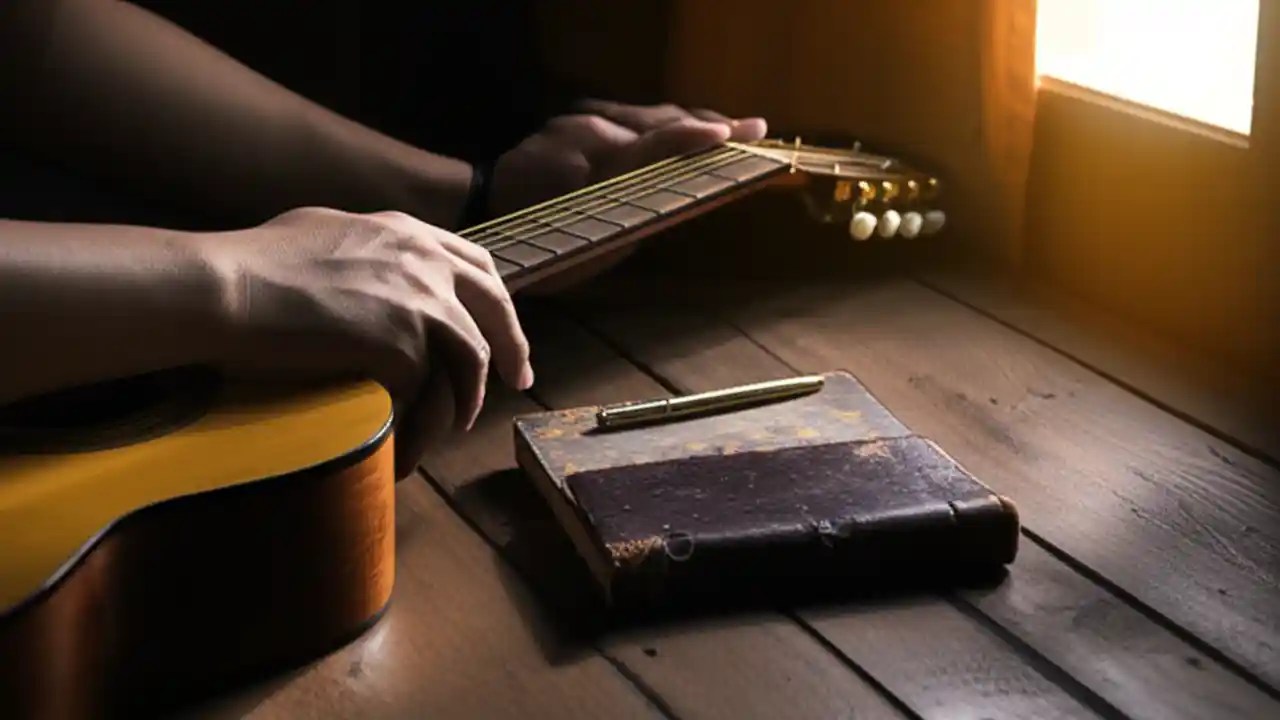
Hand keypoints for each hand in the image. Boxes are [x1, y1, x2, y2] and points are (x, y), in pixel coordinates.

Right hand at [200, 207, 532, 477]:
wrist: (227, 290)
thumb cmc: (252, 264)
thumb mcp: (323, 231)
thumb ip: (365, 247)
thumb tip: (370, 264)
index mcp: (407, 232)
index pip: (476, 266)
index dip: (495, 302)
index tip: (501, 328)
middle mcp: (426, 261)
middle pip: (496, 309)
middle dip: (513, 349)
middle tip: (520, 380)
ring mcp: (421, 303)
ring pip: (470, 362)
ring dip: (466, 400)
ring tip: (455, 426)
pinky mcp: (406, 346)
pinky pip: (430, 398)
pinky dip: (424, 428)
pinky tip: (410, 448)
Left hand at [488, 99, 767, 216]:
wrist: (477, 206)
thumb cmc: (534, 243)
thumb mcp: (588, 251)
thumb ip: (634, 224)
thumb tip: (675, 206)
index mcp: (598, 165)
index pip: (661, 140)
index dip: (702, 136)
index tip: (744, 132)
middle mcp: (593, 131)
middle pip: (660, 119)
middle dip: (708, 124)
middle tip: (750, 129)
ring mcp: (581, 119)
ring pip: (645, 116)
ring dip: (683, 124)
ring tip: (722, 132)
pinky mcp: (573, 118)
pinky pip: (625, 120)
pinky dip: (654, 128)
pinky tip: (672, 136)